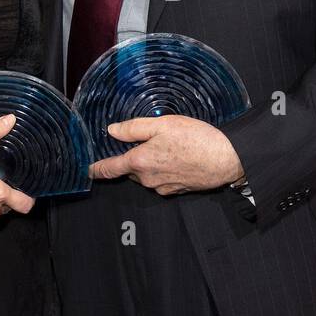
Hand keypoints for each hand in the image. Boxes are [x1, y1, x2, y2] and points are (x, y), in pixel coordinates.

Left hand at [87, 115, 243, 194]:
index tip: (89, 170)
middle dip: (133, 158)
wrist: (226, 159)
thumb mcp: (162, 124)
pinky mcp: (175, 191)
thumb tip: (112, 131)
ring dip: (150, 163)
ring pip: (146, 175)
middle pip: (130, 170)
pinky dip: (164, 170)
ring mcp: (162, 187)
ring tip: (169, 147)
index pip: (110, 169)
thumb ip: (134, 128)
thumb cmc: (197, 139)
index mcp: (140, 162)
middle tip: (149, 141)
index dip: (97, 169)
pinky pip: (161, 180)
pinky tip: (178, 158)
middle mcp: (148, 179)